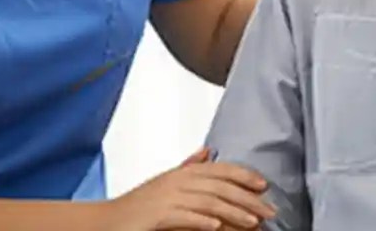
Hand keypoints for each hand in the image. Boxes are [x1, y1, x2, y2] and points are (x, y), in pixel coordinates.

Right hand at [107, 148, 275, 230]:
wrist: (107, 221)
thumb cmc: (137, 206)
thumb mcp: (165, 183)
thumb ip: (187, 167)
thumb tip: (206, 151)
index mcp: (181, 173)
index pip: (219, 169)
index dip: (243, 175)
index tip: (263, 185)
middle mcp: (176, 181)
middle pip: (219, 186)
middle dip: (247, 198)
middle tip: (268, 210)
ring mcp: (166, 198)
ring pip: (207, 201)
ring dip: (232, 212)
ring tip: (252, 222)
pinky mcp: (157, 215)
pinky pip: (184, 216)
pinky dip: (202, 220)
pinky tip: (217, 228)